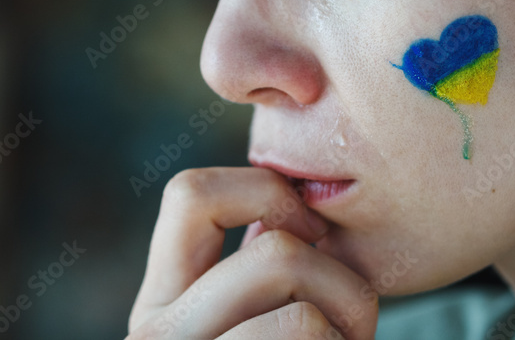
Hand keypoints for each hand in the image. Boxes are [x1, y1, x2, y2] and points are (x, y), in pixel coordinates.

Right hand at [126, 167, 378, 338]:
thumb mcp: (243, 325)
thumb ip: (252, 275)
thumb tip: (297, 206)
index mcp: (159, 304)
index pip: (191, 194)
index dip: (264, 190)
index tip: (308, 230)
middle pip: (275, 253)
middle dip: (342, 281)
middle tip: (353, 322)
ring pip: (307, 317)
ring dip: (355, 331)